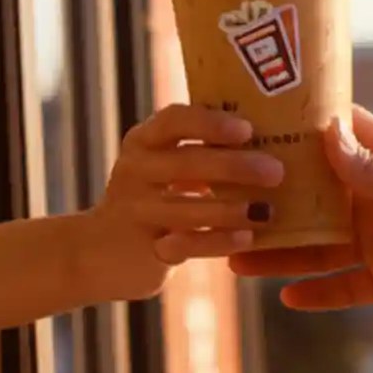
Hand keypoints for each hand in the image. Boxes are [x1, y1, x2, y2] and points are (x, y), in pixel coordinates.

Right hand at [81, 104, 283, 300]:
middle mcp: (135, 171)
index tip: (247, 129)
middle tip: (275, 172)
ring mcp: (136, 211)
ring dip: (232, 208)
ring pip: (187, 207)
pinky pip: (187, 244)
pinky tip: (246, 238)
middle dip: (235, 166)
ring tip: (267, 211)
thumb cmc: (149, 199)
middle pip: (186, 163)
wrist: (97, 252)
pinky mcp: (145, 249)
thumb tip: (270, 136)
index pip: (174, 120)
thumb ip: (198, 151)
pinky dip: (219, 241)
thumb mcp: (160, 166)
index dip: (211, 123)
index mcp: (142, 142)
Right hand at [230, 105, 372, 312]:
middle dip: (271, 200)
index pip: (335, 136)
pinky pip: (346, 286)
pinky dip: (318, 293)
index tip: (247, 122)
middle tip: (221, 202)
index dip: (295, 128)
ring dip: (282, 251)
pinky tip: (285, 298)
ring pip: (319, 246)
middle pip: (313, 196)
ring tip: (235, 256)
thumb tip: (325, 134)